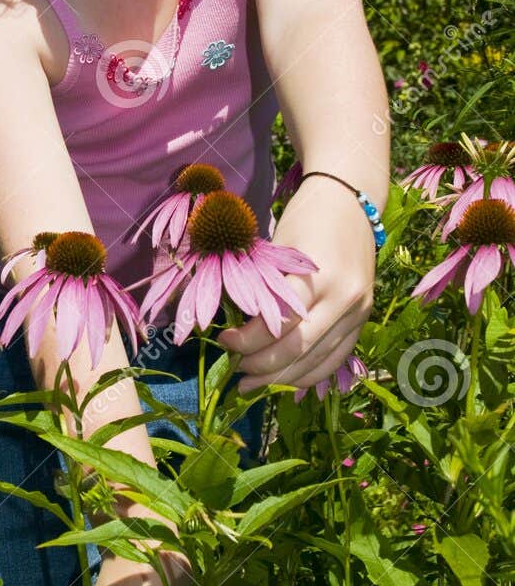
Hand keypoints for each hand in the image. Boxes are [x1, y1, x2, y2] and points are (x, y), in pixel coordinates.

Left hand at [215, 180, 375, 391]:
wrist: (351, 200)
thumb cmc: (306, 218)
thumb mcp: (276, 249)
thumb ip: (260, 289)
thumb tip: (232, 328)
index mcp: (318, 278)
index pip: (277, 326)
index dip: (246, 341)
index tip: (223, 340)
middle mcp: (344, 300)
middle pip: (298, 351)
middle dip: (261, 367)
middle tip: (234, 370)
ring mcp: (358, 313)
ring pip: (317, 363)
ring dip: (281, 379)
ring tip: (252, 385)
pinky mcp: (362, 320)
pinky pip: (335, 359)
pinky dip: (309, 375)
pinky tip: (284, 383)